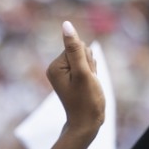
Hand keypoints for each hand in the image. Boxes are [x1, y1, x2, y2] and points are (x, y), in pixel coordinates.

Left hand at [46, 21, 103, 139]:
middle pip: (82, 51)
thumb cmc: (86, 100)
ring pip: (87, 58)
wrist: (87, 123)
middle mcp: (56, 68)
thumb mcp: (83, 72)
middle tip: (87, 83)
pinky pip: (89, 66)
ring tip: (88, 86)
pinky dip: (93, 74)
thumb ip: (75, 48)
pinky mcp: (73, 76)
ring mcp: (64, 73)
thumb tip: (66, 25)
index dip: (87, 62)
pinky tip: (89, 85)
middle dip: (90, 65)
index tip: (84, 78)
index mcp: (54, 66)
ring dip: (93, 70)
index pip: (77, 47)